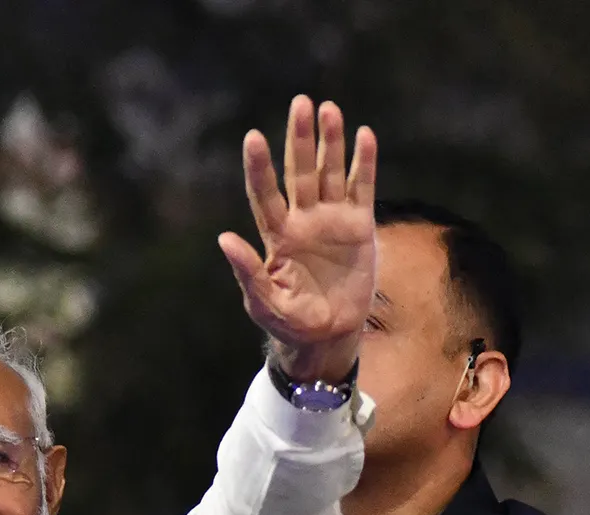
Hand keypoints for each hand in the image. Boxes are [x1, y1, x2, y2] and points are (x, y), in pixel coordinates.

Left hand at [218, 95, 377, 383]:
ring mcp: (331, 220)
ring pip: (329, 172)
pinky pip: (361, 188)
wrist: (327, 335)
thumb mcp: (264, 303)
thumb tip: (225, 239)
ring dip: (330, 142)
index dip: (260, 168)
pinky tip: (364, 135)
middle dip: (299, 139)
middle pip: (299, 172)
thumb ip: (248, 273)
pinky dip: (363, 163)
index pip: (265, 194)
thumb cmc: (290, 322)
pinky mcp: (359, 226)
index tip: (254, 138)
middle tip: (300, 103)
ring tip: (329, 109)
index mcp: (277, 236)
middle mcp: (303, 220)